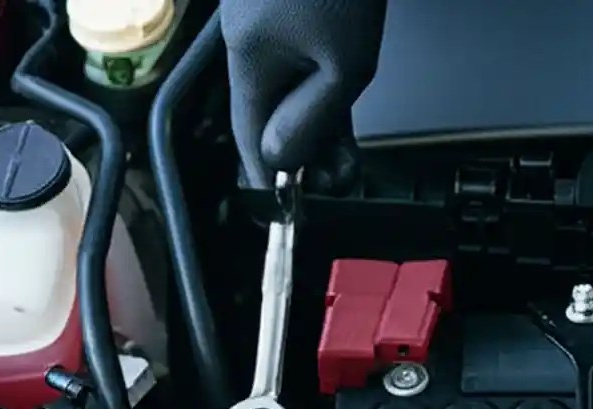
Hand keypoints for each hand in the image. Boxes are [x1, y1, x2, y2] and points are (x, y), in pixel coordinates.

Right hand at [222, 0, 386, 188]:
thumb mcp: (346, 63)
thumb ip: (314, 118)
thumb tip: (282, 162)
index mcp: (248, 55)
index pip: (249, 135)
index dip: (270, 176)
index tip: (287, 206)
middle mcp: (244, 39)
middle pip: (268, 112)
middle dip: (306, 150)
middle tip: (340, 178)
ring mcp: (261, 21)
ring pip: (284, 87)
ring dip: (316, 120)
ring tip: (348, 153)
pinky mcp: (284, 7)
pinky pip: (294, 59)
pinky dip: (316, 86)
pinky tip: (339, 103)